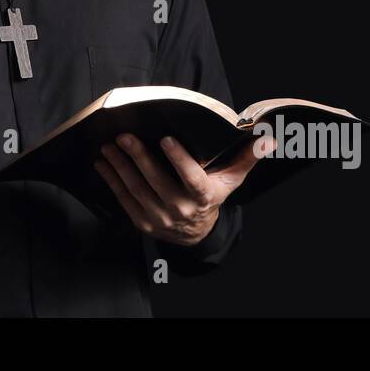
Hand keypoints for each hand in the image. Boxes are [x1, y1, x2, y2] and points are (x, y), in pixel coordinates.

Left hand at [94, 133, 276, 245]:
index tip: (165, 139)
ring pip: (136, 189)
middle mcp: (181, 209)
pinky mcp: (142, 222)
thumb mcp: (231, 179)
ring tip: (109, 146)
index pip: (192, 178)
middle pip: (157, 181)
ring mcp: (159, 218)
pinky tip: (103, 163)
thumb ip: (246, 158)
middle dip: (138, 157)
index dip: (179, 160)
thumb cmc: (212, 196)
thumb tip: (266, 138)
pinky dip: (111, 181)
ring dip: (120, 166)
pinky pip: (124, 199)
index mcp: (203, 196)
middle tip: (124, 136)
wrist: (195, 234)